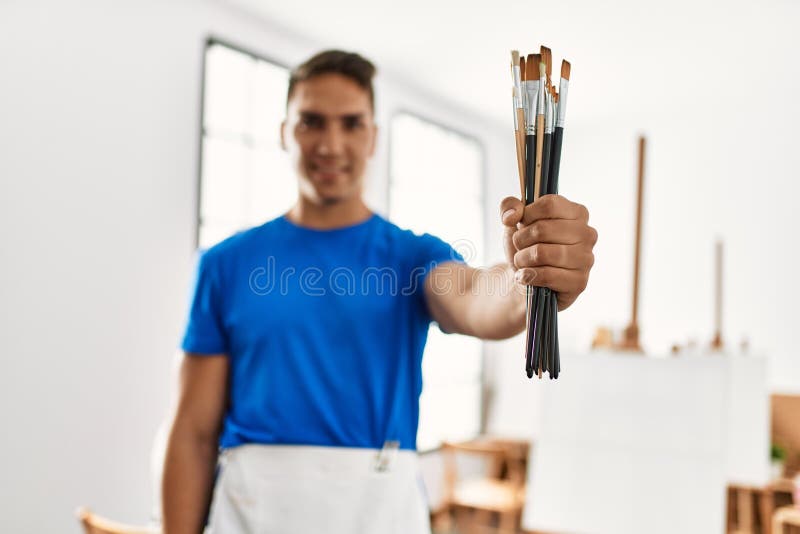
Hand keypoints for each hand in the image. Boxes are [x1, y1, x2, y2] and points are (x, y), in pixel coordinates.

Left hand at [500, 194, 596, 310]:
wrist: (525, 278)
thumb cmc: (526, 246)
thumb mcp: (514, 221)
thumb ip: (509, 206)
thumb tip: (512, 215)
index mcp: (577, 212)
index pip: (549, 205)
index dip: (527, 215)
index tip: (522, 224)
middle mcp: (587, 233)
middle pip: (542, 229)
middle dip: (520, 240)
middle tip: (520, 247)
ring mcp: (586, 259)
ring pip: (541, 253)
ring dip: (521, 259)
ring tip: (521, 262)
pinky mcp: (579, 282)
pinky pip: (546, 275)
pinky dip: (528, 276)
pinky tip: (525, 276)